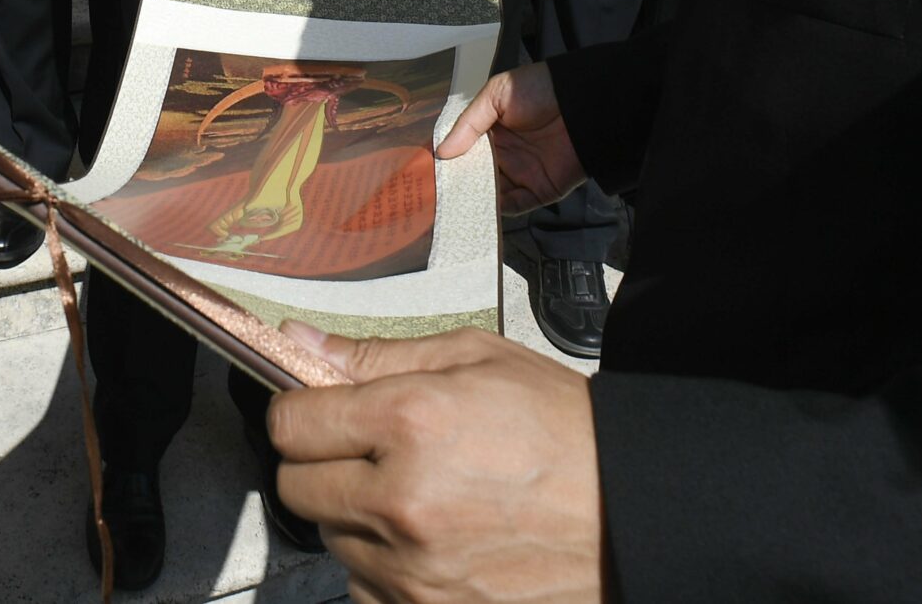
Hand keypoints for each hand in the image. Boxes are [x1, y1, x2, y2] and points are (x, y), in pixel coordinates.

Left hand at [269, 325, 604, 603]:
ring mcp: (415, 570)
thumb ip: (376, 354)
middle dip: (325, 464)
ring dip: (359, 518)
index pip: (292, 424)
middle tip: (376, 453)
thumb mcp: (474, 359)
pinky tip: (431, 541)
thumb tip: (299, 342)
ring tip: (421, 496)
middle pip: (299, 487)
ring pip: (333, 541)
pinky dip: (385, 567)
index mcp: (410, 422)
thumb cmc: (561, 428)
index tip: (324, 411)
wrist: (630, 509)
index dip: (303, 411)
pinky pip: (365, 589)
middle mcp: (402, 502)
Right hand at [438, 63, 586, 214]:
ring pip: (491, 194)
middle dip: (457, 184)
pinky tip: (481, 209)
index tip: (425, 171)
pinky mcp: (539, 191)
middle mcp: (504, 155)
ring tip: (451, 206)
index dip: (447, 160)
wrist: (583, 103)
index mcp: (491, 131)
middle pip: (475, 175)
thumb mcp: (496, 94)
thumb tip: (442, 151)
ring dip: (475, 200)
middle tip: (433, 195)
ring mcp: (521, 174)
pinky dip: (499, 211)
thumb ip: (468, 123)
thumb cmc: (539, 90)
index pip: (463, 150)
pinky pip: (515, 206)